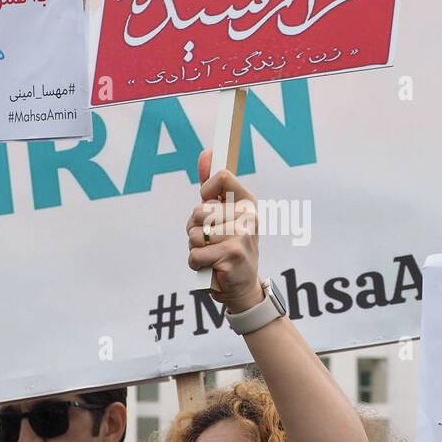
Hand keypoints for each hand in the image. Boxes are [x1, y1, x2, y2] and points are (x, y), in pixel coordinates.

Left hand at [185, 150, 262, 311]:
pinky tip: (211, 267)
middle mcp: (248, 216)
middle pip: (200, 210)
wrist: (243, 288)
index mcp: (247, 202)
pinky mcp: (231, 254)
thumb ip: (212, 187)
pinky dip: (196, 264)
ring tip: (212, 255)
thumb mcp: (222, 216)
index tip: (209, 204)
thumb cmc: (228, 247)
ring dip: (195, 248)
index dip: (206, 192)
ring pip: (193, 234)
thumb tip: (206, 153)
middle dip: (195, 228)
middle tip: (211, 240)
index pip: (222, 177)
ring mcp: (241, 235)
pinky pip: (194, 254)